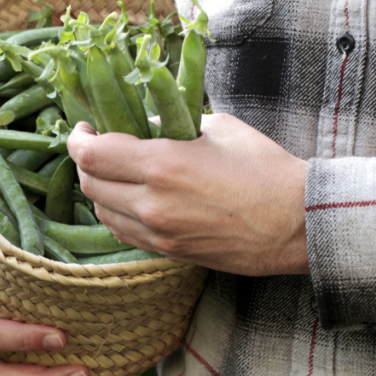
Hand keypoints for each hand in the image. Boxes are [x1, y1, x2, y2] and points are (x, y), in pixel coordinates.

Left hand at [67, 114, 309, 275]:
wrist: (297, 222)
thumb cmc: (264, 168)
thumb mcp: (217, 128)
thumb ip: (173, 123)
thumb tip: (144, 123)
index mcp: (162, 165)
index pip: (92, 155)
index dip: (77, 140)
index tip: (83, 129)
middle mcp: (152, 203)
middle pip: (89, 184)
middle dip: (85, 162)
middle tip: (97, 146)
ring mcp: (158, 233)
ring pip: (102, 212)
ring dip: (99, 189)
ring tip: (114, 172)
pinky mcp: (168, 253)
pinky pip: (123, 233)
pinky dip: (117, 214)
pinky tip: (130, 199)